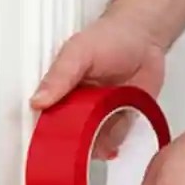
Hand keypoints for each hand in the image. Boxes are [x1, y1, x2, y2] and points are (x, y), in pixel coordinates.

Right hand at [30, 14, 166, 159]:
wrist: (145, 38)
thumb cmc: (109, 38)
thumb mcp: (79, 52)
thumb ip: (60, 76)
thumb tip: (38, 100)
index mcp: (60, 91)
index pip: (48, 119)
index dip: (48, 133)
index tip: (50, 144)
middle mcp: (77, 107)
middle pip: (70, 136)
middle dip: (73, 145)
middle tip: (79, 146)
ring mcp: (100, 116)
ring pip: (91, 143)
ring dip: (94, 147)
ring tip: (98, 142)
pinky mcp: (121, 122)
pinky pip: (115, 141)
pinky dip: (116, 145)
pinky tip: (115, 145)